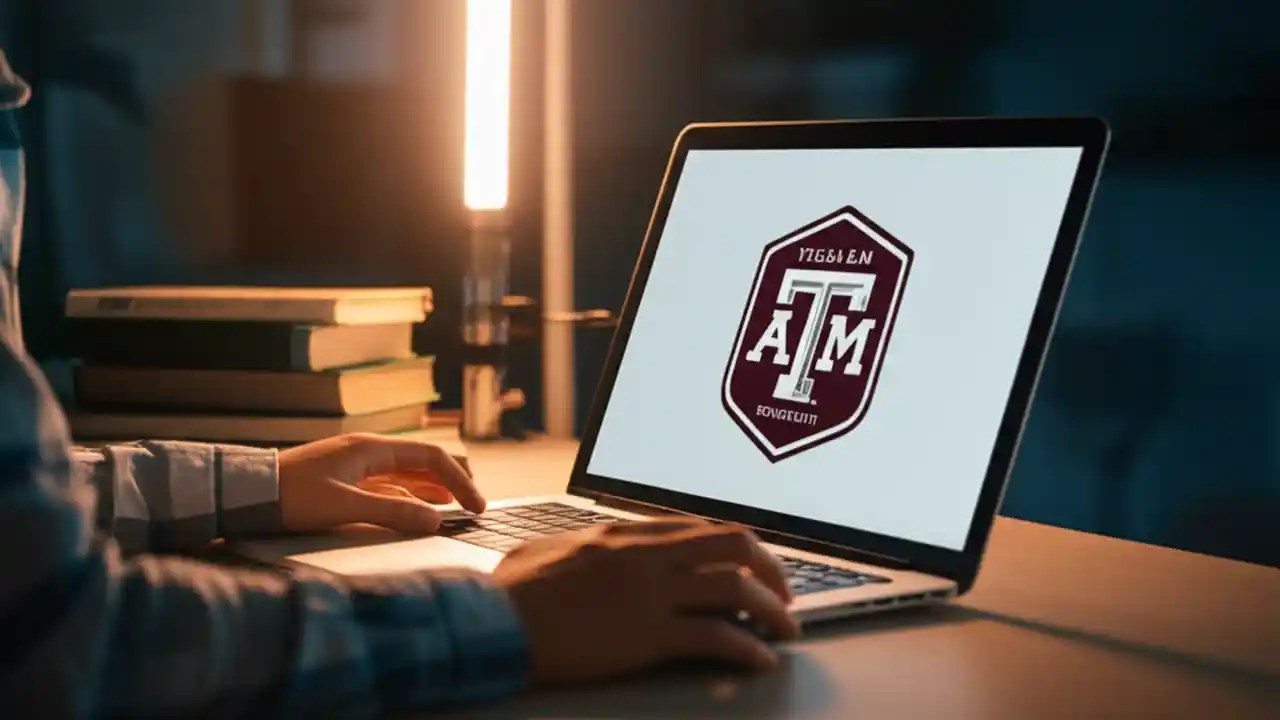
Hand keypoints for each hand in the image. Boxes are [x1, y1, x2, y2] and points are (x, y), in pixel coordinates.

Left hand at [276, 433, 484, 534]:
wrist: (244, 494)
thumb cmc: (291, 497)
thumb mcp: (345, 507)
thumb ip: (393, 513)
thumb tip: (436, 521)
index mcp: (372, 448)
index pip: (432, 457)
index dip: (460, 480)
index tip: (477, 506)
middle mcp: (368, 452)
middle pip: (423, 463)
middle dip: (452, 483)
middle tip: (473, 508)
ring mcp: (356, 466)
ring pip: (406, 476)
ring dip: (432, 491)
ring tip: (454, 509)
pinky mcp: (343, 482)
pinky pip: (388, 487)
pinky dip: (408, 498)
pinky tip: (416, 511)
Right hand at [492, 518, 797, 684]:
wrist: (489, 623)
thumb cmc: (510, 592)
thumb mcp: (553, 550)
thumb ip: (591, 547)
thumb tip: (604, 551)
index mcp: (626, 533)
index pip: (705, 529)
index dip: (744, 549)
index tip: (759, 568)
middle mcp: (645, 554)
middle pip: (734, 547)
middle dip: (772, 572)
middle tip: (784, 598)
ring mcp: (648, 593)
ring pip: (735, 590)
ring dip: (772, 613)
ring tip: (785, 633)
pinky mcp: (645, 635)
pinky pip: (715, 637)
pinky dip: (747, 650)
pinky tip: (759, 662)